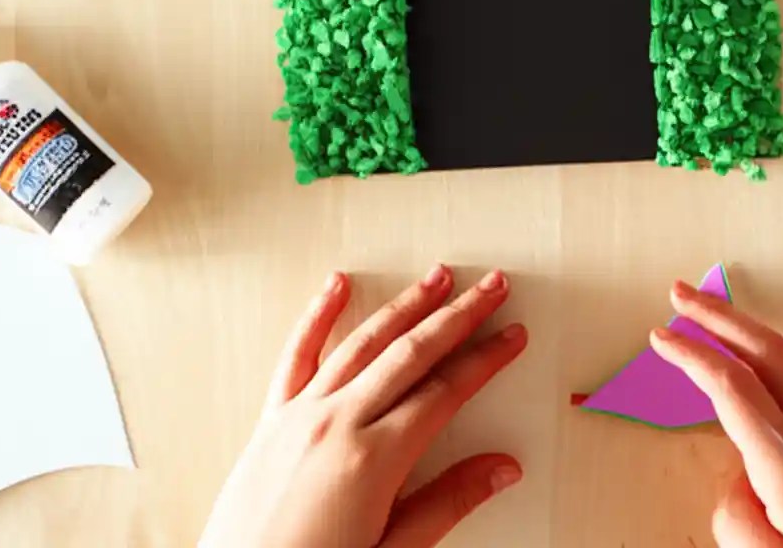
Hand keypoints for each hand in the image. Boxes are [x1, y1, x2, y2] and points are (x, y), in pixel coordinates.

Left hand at [199, 267, 527, 547]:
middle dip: (458, 315)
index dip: (485, 359)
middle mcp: (336, 424)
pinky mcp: (270, 420)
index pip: (446, 392)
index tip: (511, 337)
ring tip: (436, 278)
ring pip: (362, 342)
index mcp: (373, 458)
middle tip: (491, 287)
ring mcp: (299, 416)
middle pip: (412, 353)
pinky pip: (297, 354)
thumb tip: (502, 469)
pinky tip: (336, 286)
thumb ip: (448, 504)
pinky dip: (317, 315)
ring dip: (405, 305)